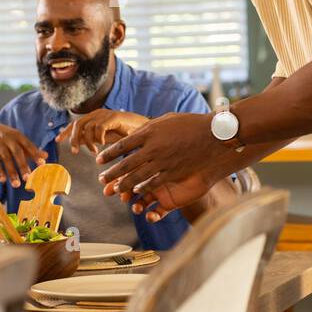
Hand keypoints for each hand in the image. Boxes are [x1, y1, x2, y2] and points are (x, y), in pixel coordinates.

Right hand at [0, 122, 46, 187]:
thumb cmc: (5, 137)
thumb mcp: (17, 139)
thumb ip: (30, 149)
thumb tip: (46, 156)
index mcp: (18, 136)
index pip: (28, 145)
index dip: (35, 154)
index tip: (42, 164)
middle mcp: (9, 139)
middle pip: (17, 153)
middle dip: (23, 165)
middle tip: (28, 178)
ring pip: (6, 158)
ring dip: (11, 172)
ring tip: (16, 185)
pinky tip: (2, 180)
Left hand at [55, 109, 147, 153]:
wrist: (142, 129)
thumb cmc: (122, 133)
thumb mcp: (103, 138)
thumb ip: (89, 139)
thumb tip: (75, 144)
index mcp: (93, 118)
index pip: (74, 124)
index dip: (65, 132)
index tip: (57, 140)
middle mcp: (97, 114)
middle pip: (77, 124)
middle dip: (72, 138)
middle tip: (74, 151)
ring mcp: (105, 114)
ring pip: (87, 128)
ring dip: (88, 142)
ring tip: (94, 152)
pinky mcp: (113, 117)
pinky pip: (99, 127)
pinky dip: (98, 138)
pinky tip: (102, 145)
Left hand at [96, 113, 233, 221]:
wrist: (213, 135)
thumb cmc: (190, 124)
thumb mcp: (166, 120)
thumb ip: (148, 128)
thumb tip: (133, 134)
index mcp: (148, 132)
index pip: (122, 145)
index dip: (109, 154)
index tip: (99, 160)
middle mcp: (152, 148)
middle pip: (126, 163)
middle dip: (111, 173)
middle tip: (101, 179)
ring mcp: (163, 161)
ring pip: (137, 176)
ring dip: (123, 184)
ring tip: (114, 189)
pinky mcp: (173, 172)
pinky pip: (154, 182)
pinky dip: (143, 188)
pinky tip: (135, 191)